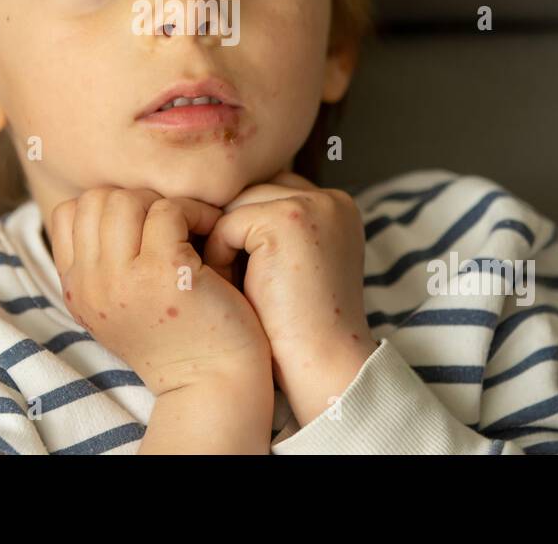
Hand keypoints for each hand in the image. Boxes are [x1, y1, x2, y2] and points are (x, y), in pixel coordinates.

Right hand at [49, 187, 271, 397]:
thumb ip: (104, 261)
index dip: (106, 207)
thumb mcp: (120, 302)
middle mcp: (90, 285)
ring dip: (165, 203)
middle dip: (138, 199)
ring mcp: (123, 279)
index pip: (67, 212)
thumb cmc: (178, 335)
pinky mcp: (163, 272)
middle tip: (172, 222)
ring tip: (191, 226)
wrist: (212, 384)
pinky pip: (169, 210)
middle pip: (97, 199)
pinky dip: (195, 211)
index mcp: (76, 290)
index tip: (141, 227)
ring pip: (128, 199)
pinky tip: (210, 234)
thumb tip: (109, 200)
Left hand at [202, 171, 376, 424]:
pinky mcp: (287, 218)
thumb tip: (220, 207)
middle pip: (252, 195)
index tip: (248, 270)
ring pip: (236, 206)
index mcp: (337, 207)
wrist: (321, 362)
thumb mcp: (294, 264)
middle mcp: (330, 198)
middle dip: (234, 234)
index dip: (248, 231)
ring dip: (224, 244)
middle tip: (234, 279)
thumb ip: (274, 230)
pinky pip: (227, 224)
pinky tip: (234, 289)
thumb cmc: (298, 324)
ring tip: (233, 285)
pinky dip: (220, 256)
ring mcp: (311, 205)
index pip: (271, 193)